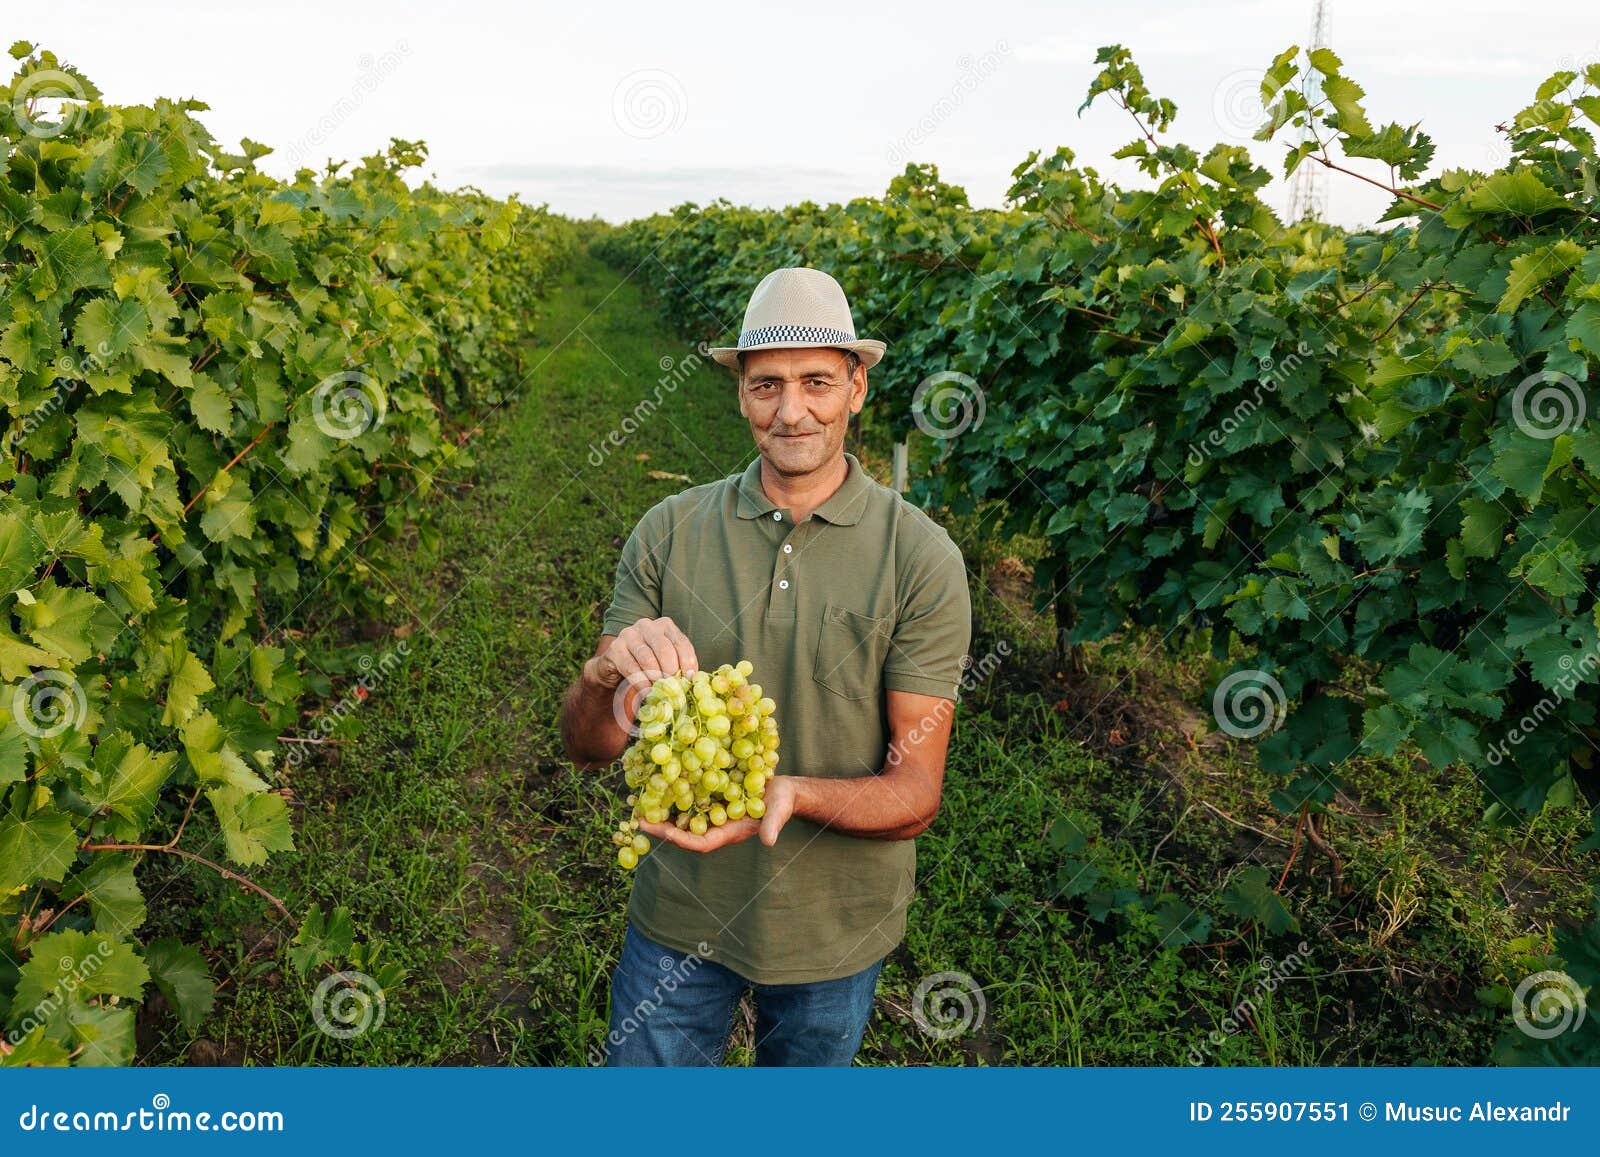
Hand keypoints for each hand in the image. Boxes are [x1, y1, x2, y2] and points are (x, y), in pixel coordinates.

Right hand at [588, 617, 697, 712]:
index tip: (689, 679)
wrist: (615, 667)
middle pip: (664, 649)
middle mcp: (647, 626)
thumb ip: (678, 666)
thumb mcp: (665, 662)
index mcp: (664, 626)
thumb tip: (692, 679)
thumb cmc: (646, 665)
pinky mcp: (615, 648)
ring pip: (647, 659)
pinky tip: (646, 693)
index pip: (681, 642)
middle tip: (673, 689)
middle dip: (671, 672)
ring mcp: (629, 635)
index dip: (687, 662)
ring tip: (660, 693)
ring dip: (655, 680)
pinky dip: (641, 684)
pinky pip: (631, 668)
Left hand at [639, 776, 798, 851]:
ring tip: (640, 802)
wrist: (784, 789)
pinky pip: (688, 800)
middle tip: (637, 818)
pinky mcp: (711, 796)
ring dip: (662, 811)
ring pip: (682, 817)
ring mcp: (712, 811)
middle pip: (683, 832)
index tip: (661, 832)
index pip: (700, 843)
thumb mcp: (779, 810)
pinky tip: (659, 783)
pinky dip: (673, 794)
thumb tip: (769, 842)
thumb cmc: (783, 801)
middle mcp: (715, 825)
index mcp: (729, 832)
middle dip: (661, 828)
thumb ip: (773, 824)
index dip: (680, 839)